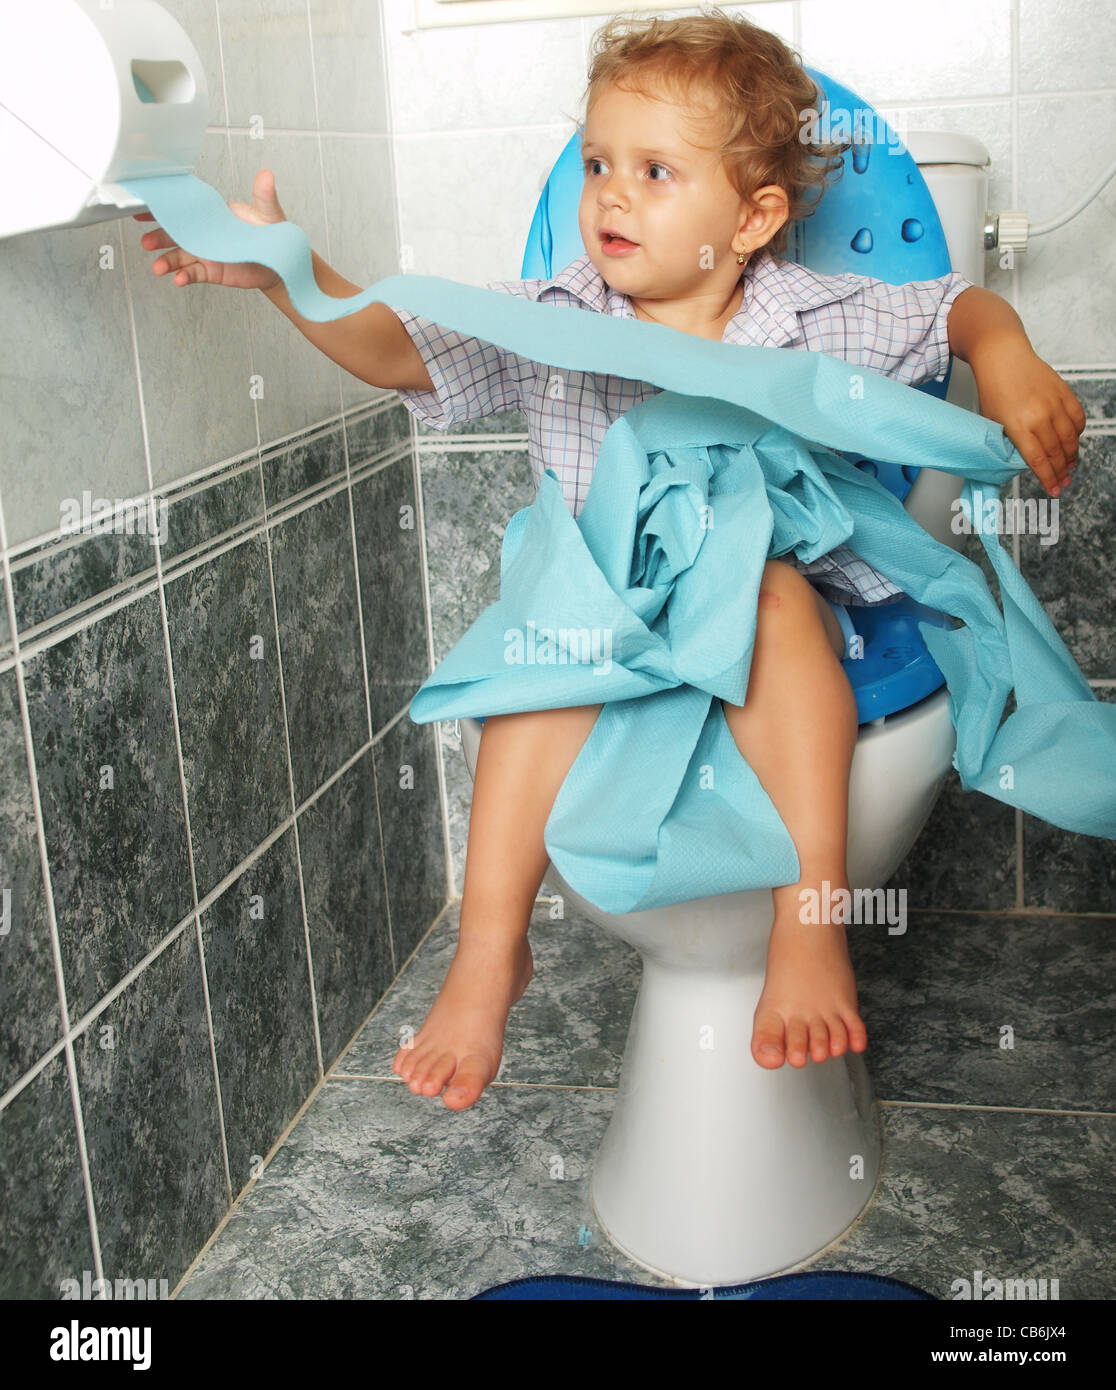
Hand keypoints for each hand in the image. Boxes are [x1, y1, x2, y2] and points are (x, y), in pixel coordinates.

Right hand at [134, 167, 287, 293]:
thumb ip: (264, 196)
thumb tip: (267, 175)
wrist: (280, 263)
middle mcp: (205, 233)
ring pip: (180, 256)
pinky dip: (184, 276)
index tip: (145, 206)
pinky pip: (194, 274)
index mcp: (213, 214)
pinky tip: (178, 279)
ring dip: (167, 261)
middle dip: (159, 237)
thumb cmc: (273, 234)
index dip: (165, 207)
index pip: (186, 208)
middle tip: (146, 242)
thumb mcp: (269, 213)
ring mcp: (206, 253)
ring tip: (159, 267)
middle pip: (176, 233)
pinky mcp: (212, 271)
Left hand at [969, 338, 1085, 495]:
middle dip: (1061, 472)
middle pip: (1057, 452)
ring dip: (1071, 455)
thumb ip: (1007, 440)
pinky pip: (1078, 418)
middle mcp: (1039, 415)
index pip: (1038, 460)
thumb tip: (1017, 460)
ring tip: (1069, 466)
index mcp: (1018, 425)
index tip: (1052, 490)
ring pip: (1070, 438)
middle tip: (1062, 483)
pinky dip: (1077, 433)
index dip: (1047, 478)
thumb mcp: (991, 421)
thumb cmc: (993, 388)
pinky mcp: (1064, 392)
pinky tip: (1073, 441)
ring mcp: (1054, 403)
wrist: (1002, 356)